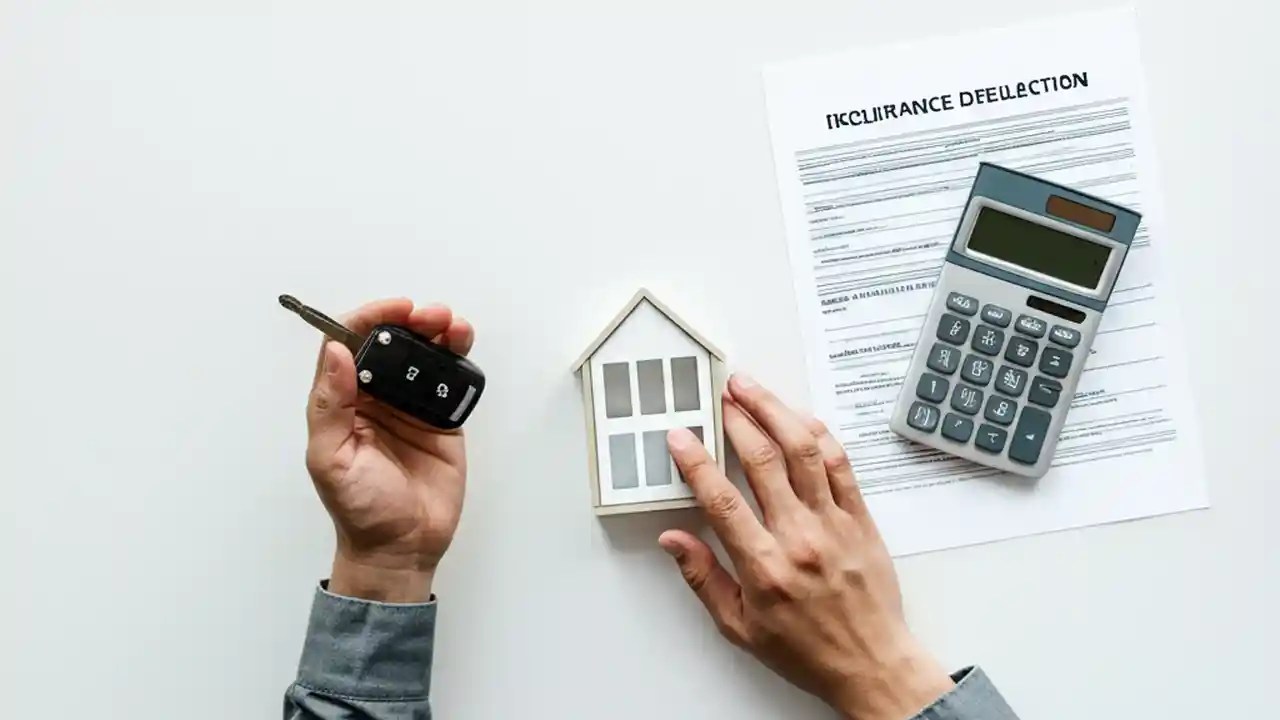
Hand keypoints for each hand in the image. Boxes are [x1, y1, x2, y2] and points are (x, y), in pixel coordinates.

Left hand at [303, 297, 474, 603]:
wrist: (401, 547)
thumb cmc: (359, 509)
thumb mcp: (329, 458)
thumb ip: (330, 405)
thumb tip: (335, 352)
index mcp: (344, 401)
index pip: (350, 343)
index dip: (370, 319)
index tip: (394, 311)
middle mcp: (376, 396)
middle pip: (392, 341)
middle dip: (411, 320)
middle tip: (430, 315)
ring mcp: (411, 405)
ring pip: (424, 354)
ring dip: (438, 331)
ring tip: (452, 325)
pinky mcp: (442, 419)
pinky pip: (451, 380)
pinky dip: (458, 356)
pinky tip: (463, 345)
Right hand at [660, 374, 954, 719]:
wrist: (873, 664)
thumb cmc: (808, 650)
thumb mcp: (739, 627)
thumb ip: (703, 578)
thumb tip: (673, 539)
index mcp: (765, 567)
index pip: (722, 500)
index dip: (696, 463)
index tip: (680, 437)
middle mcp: (800, 538)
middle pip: (763, 461)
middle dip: (736, 420)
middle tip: (718, 396)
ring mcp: (834, 524)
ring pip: (803, 451)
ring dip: (775, 412)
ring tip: (752, 389)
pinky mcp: (861, 518)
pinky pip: (840, 465)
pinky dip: (818, 434)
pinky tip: (799, 417)